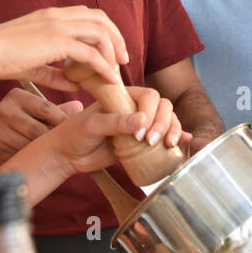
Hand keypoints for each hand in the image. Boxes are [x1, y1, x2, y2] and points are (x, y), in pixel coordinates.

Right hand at [0, 6, 128, 90]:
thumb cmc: (0, 59)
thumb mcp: (33, 65)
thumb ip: (55, 73)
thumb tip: (75, 83)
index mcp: (51, 16)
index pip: (88, 15)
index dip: (104, 30)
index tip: (111, 49)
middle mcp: (57, 16)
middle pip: (100, 19)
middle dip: (116, 38)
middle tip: (124, 58)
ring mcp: (57, 26)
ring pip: (100, 32)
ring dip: (113, 50)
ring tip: (118, 70)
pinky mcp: (56, 41)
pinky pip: (90, 53)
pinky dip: (103, 66)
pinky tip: (109, 79)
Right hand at [0, 88, 82, 168]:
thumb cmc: (17, 122)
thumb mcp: (34, 111)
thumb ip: (57, 111)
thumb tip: (80, 108)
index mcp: (16, 96)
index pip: (47, 108)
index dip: (62, 122)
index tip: (73, 131)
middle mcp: (4, 110)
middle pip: (39, 130)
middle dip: (52, 140)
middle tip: (64, 147)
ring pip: (29, 146)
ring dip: (41, 153)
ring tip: (49, 154)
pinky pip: (20, 158)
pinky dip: (29, 160)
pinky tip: (33, 160)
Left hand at [34, 96, 186, 178]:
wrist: (67, 156)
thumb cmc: (74, 134)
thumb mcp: (93, 126)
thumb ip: (116, 123)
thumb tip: (142, 122)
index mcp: (123, 96)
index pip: (149, 96)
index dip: (151, 112)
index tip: (140, 131)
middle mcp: (135, 108)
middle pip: (163, 107)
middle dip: (163, 122)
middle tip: (150, 141)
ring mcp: (139, 126)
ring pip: (167, 121)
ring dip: (172, 129)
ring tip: (168, 145)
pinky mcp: (141, 143)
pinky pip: (162, 138)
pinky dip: (176, 137)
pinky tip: (184, 141)